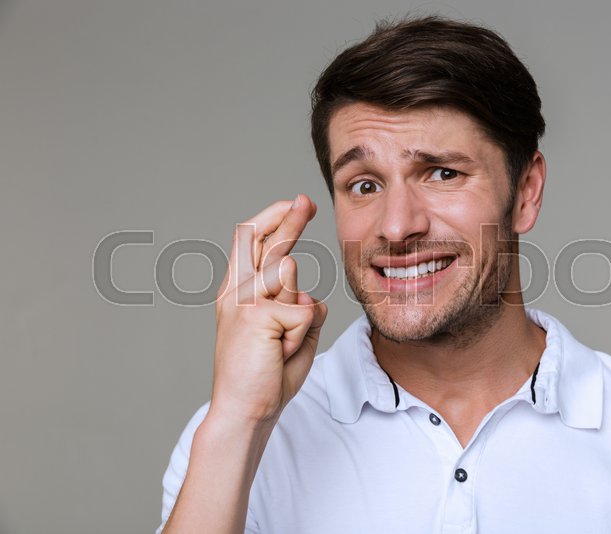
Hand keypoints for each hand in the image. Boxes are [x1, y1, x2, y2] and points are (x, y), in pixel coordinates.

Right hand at [208, 194, 327, 427]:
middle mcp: (235, 290)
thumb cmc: (268, 375)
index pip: (253, 241)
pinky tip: (280, 353)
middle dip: (290, 218)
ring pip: (291, 275)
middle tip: (307, 200)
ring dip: (298, 315)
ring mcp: (243, 300)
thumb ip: (299, 306)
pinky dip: (301, 336)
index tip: (295, 205)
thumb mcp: (291, 333)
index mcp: (239, 292)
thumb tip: (309, 293)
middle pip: (266, 239)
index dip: (275, 219)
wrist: (246, 410)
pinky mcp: (255, 315)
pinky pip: (303, 311)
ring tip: (281, 344)